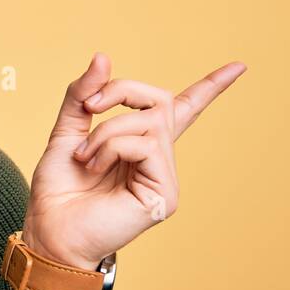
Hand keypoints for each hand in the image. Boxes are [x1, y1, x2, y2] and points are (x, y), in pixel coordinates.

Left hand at [21, 52, 246, 289]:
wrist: (50, 232)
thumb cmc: (58, 191)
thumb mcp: (66, 132)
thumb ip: (82, 97)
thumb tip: (103, 57)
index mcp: (138, 144)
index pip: (181, 109)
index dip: (209, 88)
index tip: (239, 66)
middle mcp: (157, 158)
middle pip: (162, 101)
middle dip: (122, 91)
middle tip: (89, 107)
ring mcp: (164, 175)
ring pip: (149, 122)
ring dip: (106, 131)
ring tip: (84, 157)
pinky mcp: (164, 192)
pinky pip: (145, 146)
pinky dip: (112, 147)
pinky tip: (94, 168)